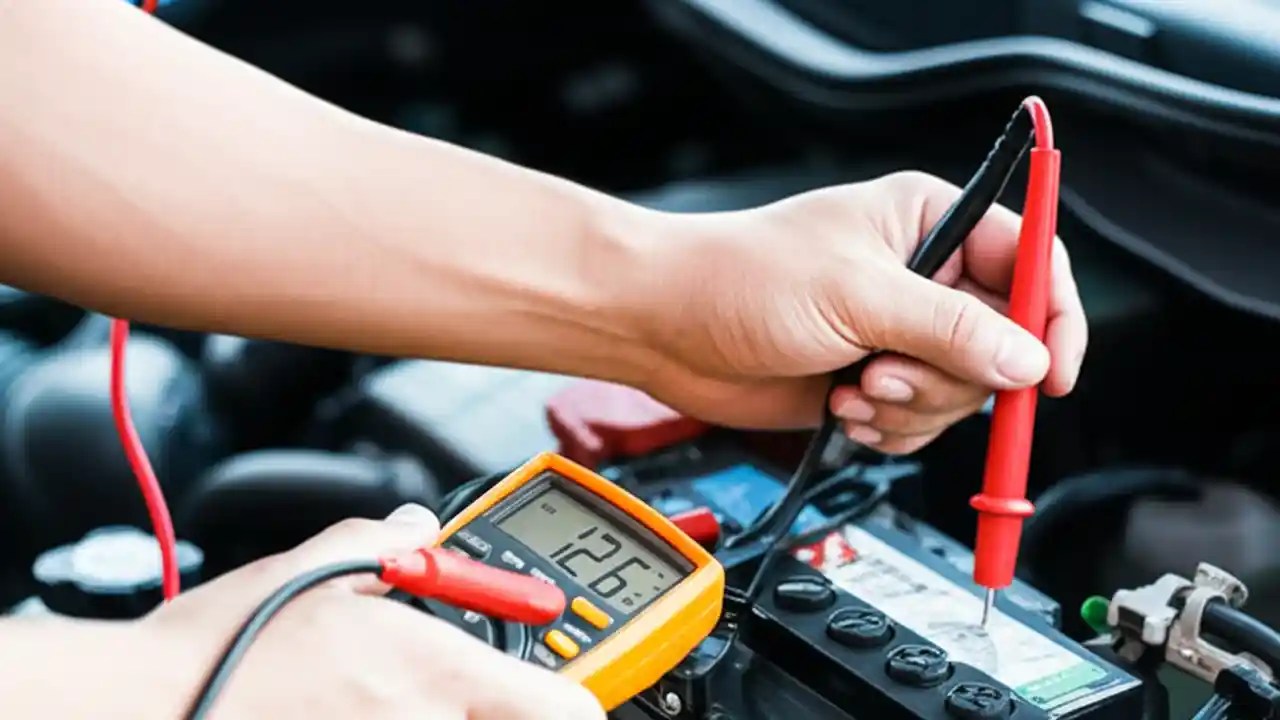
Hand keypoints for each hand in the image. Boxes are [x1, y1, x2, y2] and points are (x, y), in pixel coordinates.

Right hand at [143, 505, 603, 719]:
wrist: (141, 714)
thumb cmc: (220, 653)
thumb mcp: (317, 566)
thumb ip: (389, 541)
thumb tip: (418, 528)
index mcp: (439, 674)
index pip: (569, 710)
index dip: (574, 693)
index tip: (553, 676)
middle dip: (496, 702)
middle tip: (451, 678)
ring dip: (440, 715)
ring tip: (379, 694)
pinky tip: (347, 712)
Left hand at [634, 171, 1087, 454]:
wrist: (667, 326)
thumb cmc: (740, 277)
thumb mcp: (856, 294)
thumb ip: (949, 328)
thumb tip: (1025, 358)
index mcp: (930, 223)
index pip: (1031, 264)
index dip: (1054, 318)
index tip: (1052, 373)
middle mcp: (923, 278)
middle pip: (1002, 346)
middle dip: (949, 377)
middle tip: (886, 371)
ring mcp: (898, 334)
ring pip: (960, 395)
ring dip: (909, 407)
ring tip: (852, 386)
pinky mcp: (871, 381)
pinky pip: (919, 424)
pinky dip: (886, 429)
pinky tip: (842, 407)